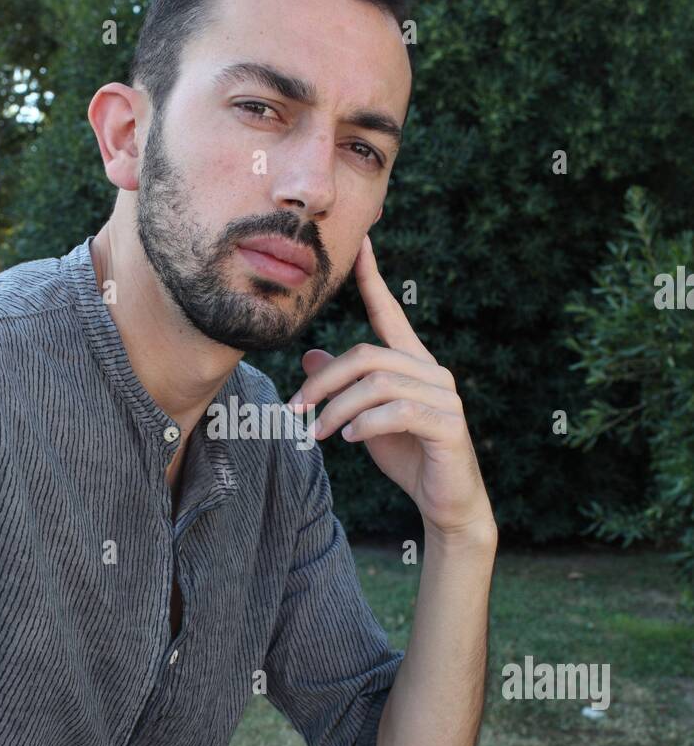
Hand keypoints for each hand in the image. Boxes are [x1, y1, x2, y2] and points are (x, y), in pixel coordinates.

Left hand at [286, 234, 495, 542]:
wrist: (445, 502)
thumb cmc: (407, 455)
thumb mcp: (363, 417)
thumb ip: (343, 386)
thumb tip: (309, 356)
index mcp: (412, 363)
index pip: (388, 313)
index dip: (373, 279)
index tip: (361, 244)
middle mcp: (432, 371)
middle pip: (366, 355)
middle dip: (324, 382)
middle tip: (296, 409)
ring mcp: (444, 397)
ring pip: (378, 384)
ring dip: (338, 409)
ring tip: (317, 433)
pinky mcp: (449, 424)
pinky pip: (399, 411)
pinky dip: (366, 424)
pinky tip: (350, 439)